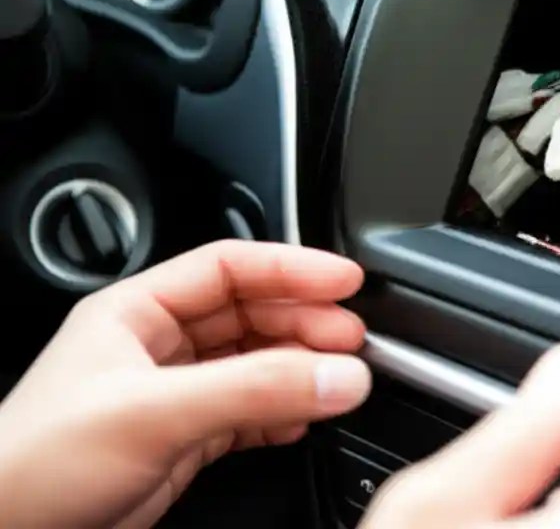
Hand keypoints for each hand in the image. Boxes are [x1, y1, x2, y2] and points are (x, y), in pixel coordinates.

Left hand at [0, 240, 371, 528]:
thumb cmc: (33, 467)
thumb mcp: (153, 413)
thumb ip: (253, 390)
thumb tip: (337, 374)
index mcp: (136, 312)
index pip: (229, 269)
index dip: (292, 268)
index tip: (346, 281)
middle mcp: (155, 348)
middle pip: (250, 315)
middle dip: (305, 323)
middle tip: (352, 341)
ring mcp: (170, 396)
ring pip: (254, 366)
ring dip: (300, 371)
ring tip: (340, 380)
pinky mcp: (180, 442)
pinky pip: (250, 414)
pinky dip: (284, 415)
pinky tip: (303, 420)